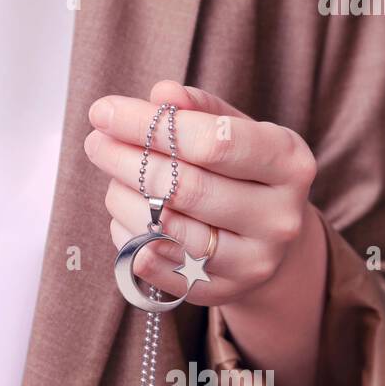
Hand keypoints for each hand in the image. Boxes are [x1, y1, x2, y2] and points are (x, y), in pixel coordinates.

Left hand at [83, 80, 318, 305]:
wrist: (268, 237)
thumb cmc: (242, 170)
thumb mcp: (234, 130)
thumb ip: (199, 110)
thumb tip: (163, 94)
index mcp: (289, 162)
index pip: (214, 142)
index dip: (151, 125)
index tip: (103, 110)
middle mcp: (279, 216)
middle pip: (185, 187)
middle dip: (126, 160)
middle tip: (95, 142)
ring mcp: (253, 261)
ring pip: (166, 227)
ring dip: (122, 196)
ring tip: (110, 176)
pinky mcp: (221, 291)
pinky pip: (154, 263)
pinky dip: (127, 234)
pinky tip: (124, 213)